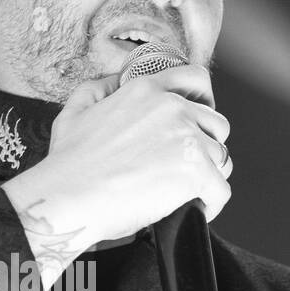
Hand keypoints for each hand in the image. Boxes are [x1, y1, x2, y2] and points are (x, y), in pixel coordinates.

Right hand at [2, 64, 231, 285]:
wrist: (67, 197)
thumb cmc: (67, 164)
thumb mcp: (74, 110)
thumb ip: (98, 88)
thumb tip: (114, 83)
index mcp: (146, 90)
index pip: (196, 80)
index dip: (204, 101)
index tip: (200, 121)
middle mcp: (172, 108)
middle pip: (217, 123)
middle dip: (207, 145)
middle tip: (188, 166)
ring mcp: (187, 139)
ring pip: (221, 158)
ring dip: (208, 175)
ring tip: (187, 192)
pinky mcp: (196, 172)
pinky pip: (221, 190)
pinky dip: (211, 204)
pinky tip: (194, 210)